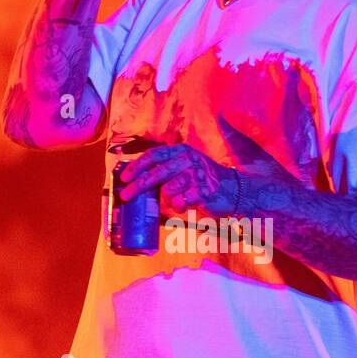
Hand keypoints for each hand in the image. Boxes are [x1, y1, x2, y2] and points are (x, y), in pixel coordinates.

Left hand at [118, 142, 238, 215]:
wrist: (232, 189)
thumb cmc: (202, 179)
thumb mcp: (185, 166)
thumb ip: (165, 170)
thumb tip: (137, 179)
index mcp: (181, 151)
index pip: (154, 155)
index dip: (137, 166)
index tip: (124, 177)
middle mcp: (189, 160)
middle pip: (156, 173)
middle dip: (138, 185)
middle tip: (126, 195)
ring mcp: (197, 175)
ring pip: (168, 190)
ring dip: (168, 199)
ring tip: (178, 199)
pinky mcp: (203, 191)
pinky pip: (181, 201)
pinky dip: (180, 205)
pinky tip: (187, 204)